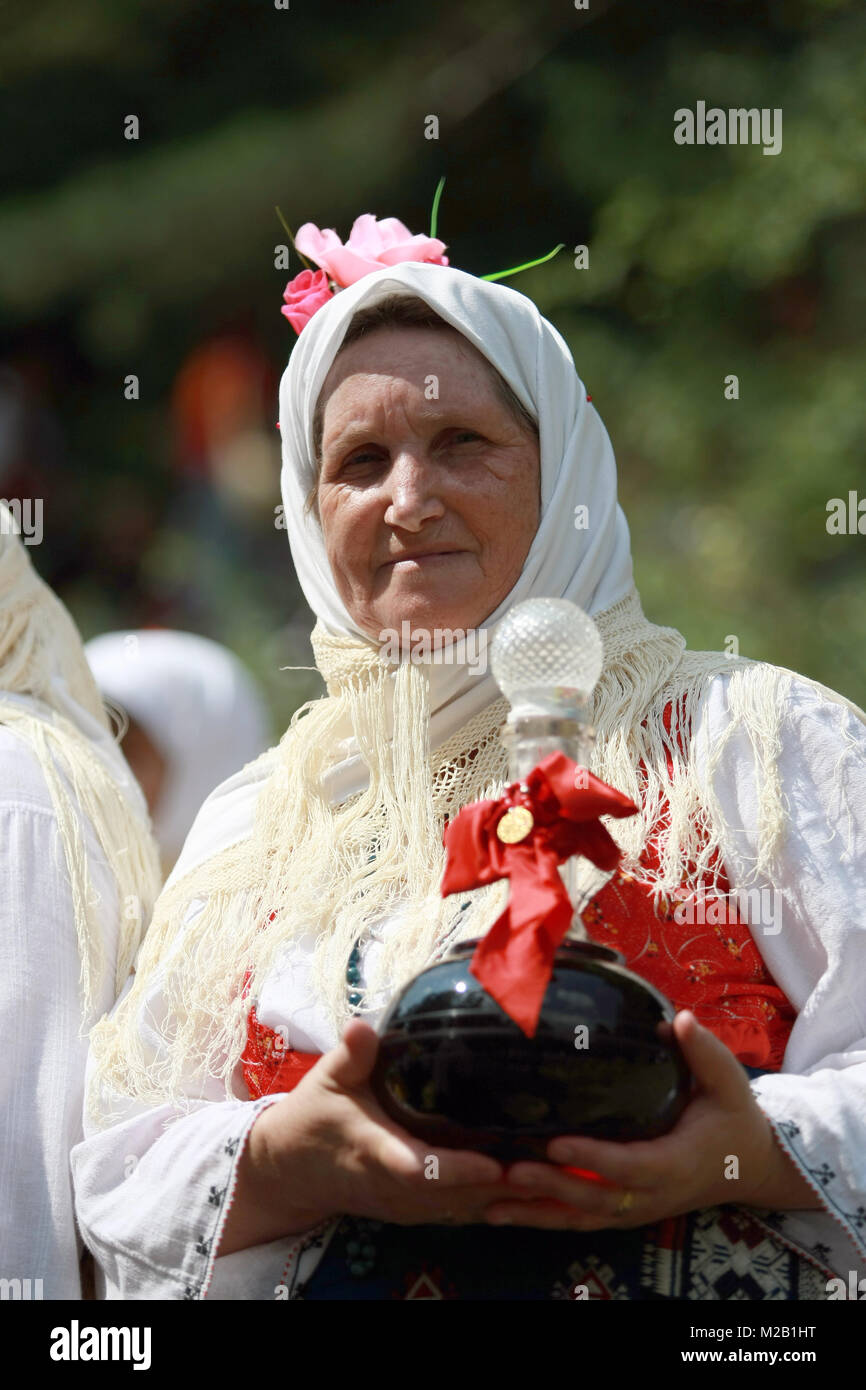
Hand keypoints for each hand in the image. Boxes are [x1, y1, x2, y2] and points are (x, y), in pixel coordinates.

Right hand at [236, 1019, 536, 1244]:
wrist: (291, 1170)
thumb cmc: (315, 1115)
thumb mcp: (326, 1079)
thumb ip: (351, 1055)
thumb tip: (363, 1025)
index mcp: (372, 1148)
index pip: (416, 1167)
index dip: (454, 1170)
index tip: (491, 1162)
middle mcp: (393, 1186)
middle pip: (453, 1196)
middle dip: (499, 1184)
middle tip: (547, 1164)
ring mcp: (405, 1206)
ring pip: (462, 1210)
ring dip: (504, 1198)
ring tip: (551, 1174)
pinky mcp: (415, 1212)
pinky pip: (459, 1214)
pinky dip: (493, 1204)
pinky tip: (529, 1188)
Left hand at [483, 1010, 788, 1230]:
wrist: (748, 1166)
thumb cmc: (732, 1117)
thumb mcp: (729, 1083)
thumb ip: (705, 1053)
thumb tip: (681, 1020)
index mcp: (675, 1162)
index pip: (630, 1165)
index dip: (593, 1158)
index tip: (556, 1145)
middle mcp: (652, 1194)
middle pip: (597, 1198)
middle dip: (552, 1188)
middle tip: (511, 1170)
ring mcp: (636, 1209)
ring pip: (582, 1217)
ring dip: (537, 1212)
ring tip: (491, 1202)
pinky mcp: (622, 1212)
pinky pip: (579, 1220)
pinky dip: (541, 1219)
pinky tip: (501, 1212)